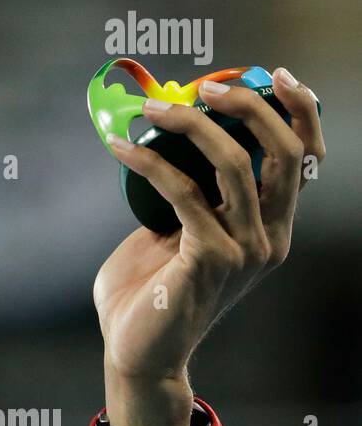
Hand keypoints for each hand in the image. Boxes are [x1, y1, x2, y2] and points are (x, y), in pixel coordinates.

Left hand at [93, 67, 323, 425]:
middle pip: (285, 153)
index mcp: (271, 228)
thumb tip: (164, 144)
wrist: (138, 352)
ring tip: (150, 109)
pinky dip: (149, 162)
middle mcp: (270, 237)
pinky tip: (119, 148)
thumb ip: (184, 195)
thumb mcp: (176, 233)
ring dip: (189, 126)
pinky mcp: (211, 258)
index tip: (273, 73)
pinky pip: (182, 191)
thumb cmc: (150, 294)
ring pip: (234, 164)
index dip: (299, 111)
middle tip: (202, 88)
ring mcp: (246, 249)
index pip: (305, 160)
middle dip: (250, 106)